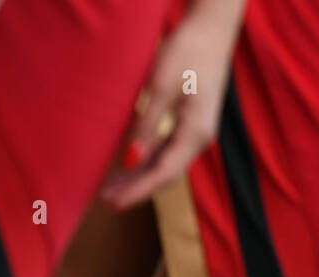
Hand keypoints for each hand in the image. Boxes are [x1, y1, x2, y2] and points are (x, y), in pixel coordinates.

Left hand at [99, 0, 243, 208]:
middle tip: (106, 202)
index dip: (138, 190)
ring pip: (165, 163)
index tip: (115, 203)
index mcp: (195, 134)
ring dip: (140, 176)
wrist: (211, 32)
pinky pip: (167, 149)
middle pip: (165, 173)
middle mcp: (199, 139)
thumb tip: (131, 158)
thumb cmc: (187, 53)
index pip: (164, 173)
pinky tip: (131, 163)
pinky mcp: (190, 122)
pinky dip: (148, 160)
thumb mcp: (162, 86)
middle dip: (136, 189)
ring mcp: (196, 132)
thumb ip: (147, 124)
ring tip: (113, 187)